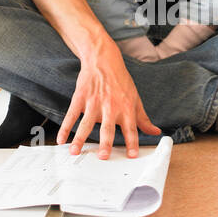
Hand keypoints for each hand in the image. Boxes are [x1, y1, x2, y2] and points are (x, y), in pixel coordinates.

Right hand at [58, 39, 161, 158]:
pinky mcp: (80, 99)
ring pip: (86, 124)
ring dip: (80, 138)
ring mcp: (93, 103)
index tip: (132, 155)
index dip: (132, 142)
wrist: (103, 60)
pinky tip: (62, 139)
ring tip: (75, 151)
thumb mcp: (135, 98)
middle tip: (103, 156)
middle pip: (107, 128)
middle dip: (105, 142)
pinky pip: (71, 115)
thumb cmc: (120, 82)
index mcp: (125, 108)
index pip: (131, 129)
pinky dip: (65, 127)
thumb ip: (143, 119)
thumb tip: (156, 132)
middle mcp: (110, 107)